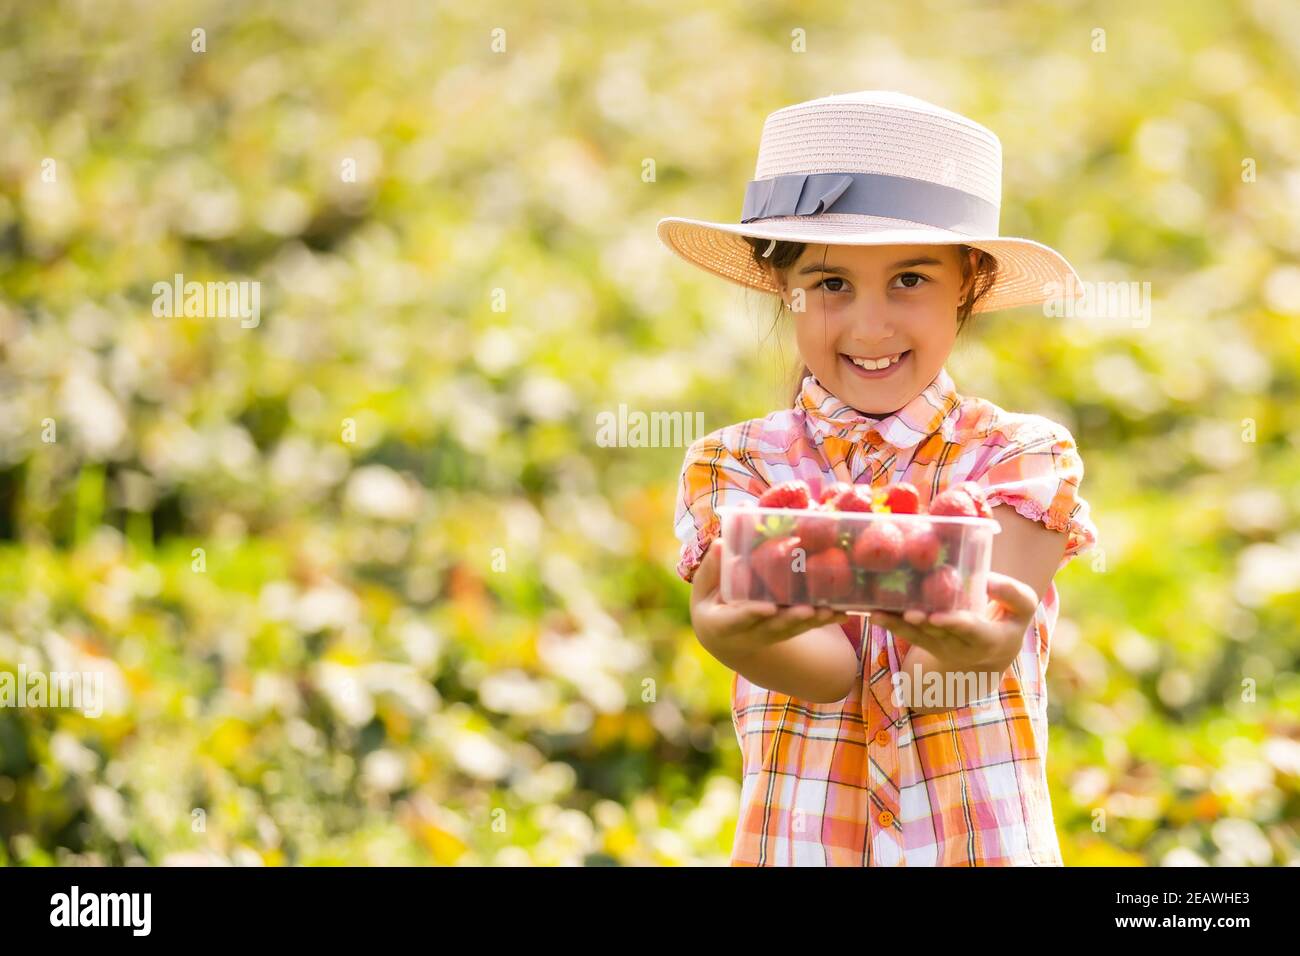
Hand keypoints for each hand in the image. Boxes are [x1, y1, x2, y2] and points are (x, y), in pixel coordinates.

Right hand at [689, 536, 853, 657]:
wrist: (726, 639)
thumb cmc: (712, 604)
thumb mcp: (704, 588)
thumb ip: (712, 568)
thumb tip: (721, 542)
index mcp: (722, 625)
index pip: (737, 619)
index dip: (752, 614)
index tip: (768, 608)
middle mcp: (749, 636)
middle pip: (773, 629)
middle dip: (792, 620)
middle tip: (809, 611)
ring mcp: (770, 636)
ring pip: (793, 630)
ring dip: (813, 622)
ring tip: (831, 611)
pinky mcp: (787, 633)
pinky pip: (806, 628)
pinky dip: (823, 621)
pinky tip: (843, 613)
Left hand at [869, 571, 1038, 672]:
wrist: (991, 655)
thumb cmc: (1008, 621)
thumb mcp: (1022, 608)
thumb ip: (1011, 593)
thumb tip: (987, 579)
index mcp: (989, 639)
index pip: (972, 631)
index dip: (955, 624)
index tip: (938, 617)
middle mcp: (961, 648)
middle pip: (939, 634)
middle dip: (922, 624)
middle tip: (907, 613)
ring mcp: (941, 648)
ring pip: (918, 637)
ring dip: (897, 625)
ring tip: (878, 613)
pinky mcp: (926, 644)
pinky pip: (907, 636)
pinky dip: (890, 624)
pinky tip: (873, 613)